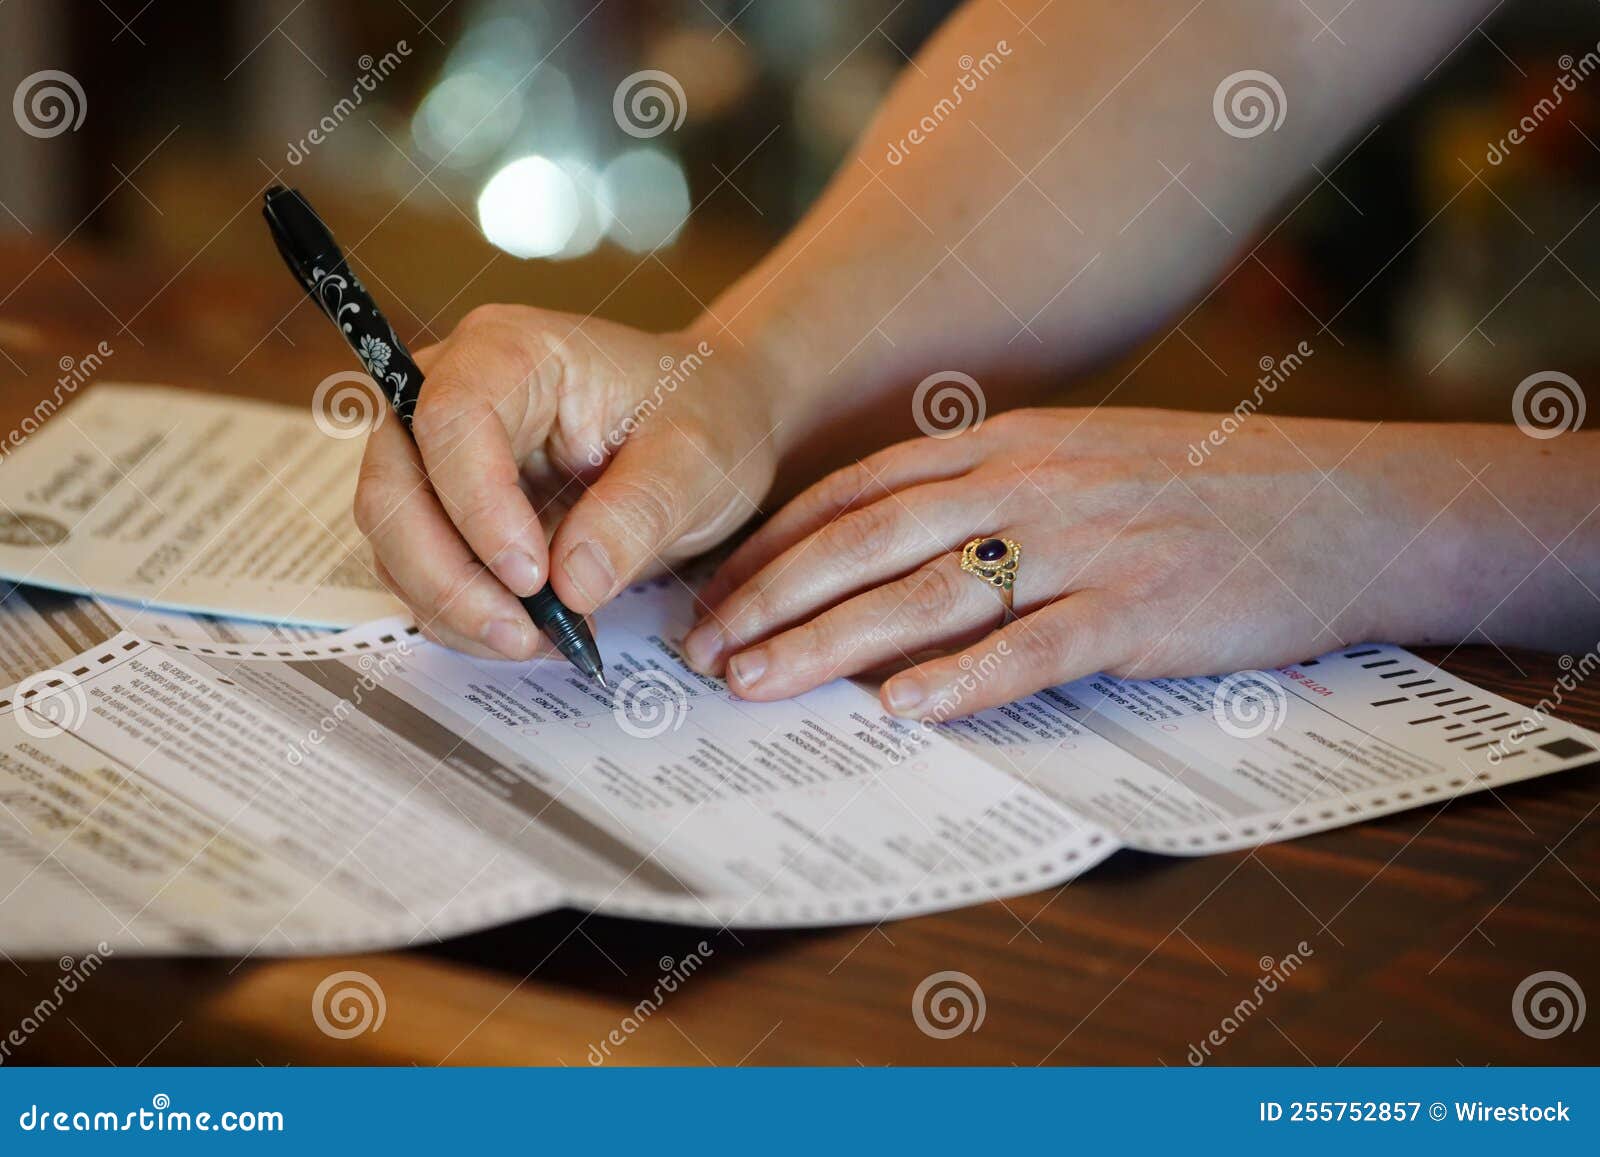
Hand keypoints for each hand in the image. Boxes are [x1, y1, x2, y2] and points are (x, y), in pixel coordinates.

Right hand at [354, 306, 777, 658]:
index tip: (531, 575)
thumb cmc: (702, 414)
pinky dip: (463, 613)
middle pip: (394, 483)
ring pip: (395, 537)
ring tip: (539, 640)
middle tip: (520, 633)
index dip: (475, 505)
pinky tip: (531, 633)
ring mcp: (441, 453)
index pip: (451, 419)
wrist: (710, 422)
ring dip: (452, 604)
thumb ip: (638, 513)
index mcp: (511, 351)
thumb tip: (571, 585)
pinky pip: (423, 570)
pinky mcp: (449, 509)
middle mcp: (454, 391)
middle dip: (444, 573)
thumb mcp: (697, 458)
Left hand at [682, 408, 1495, 718]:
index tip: (718, 588)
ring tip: (759, 682)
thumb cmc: (1206, 489)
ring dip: (830, 642)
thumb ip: (991, 491)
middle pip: (869, 541)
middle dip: (772, 596)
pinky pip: (1034, 646)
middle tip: (705, 649)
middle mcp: (1031, 483)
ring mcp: (1084, 543)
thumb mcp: (1083, 460)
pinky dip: (964, 678)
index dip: (777, 541)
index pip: (860, 490)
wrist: (1343, 505)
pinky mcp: (1140, 609)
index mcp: (1010, 443)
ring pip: (928, 594)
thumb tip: (894, 549)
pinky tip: (901, 708)